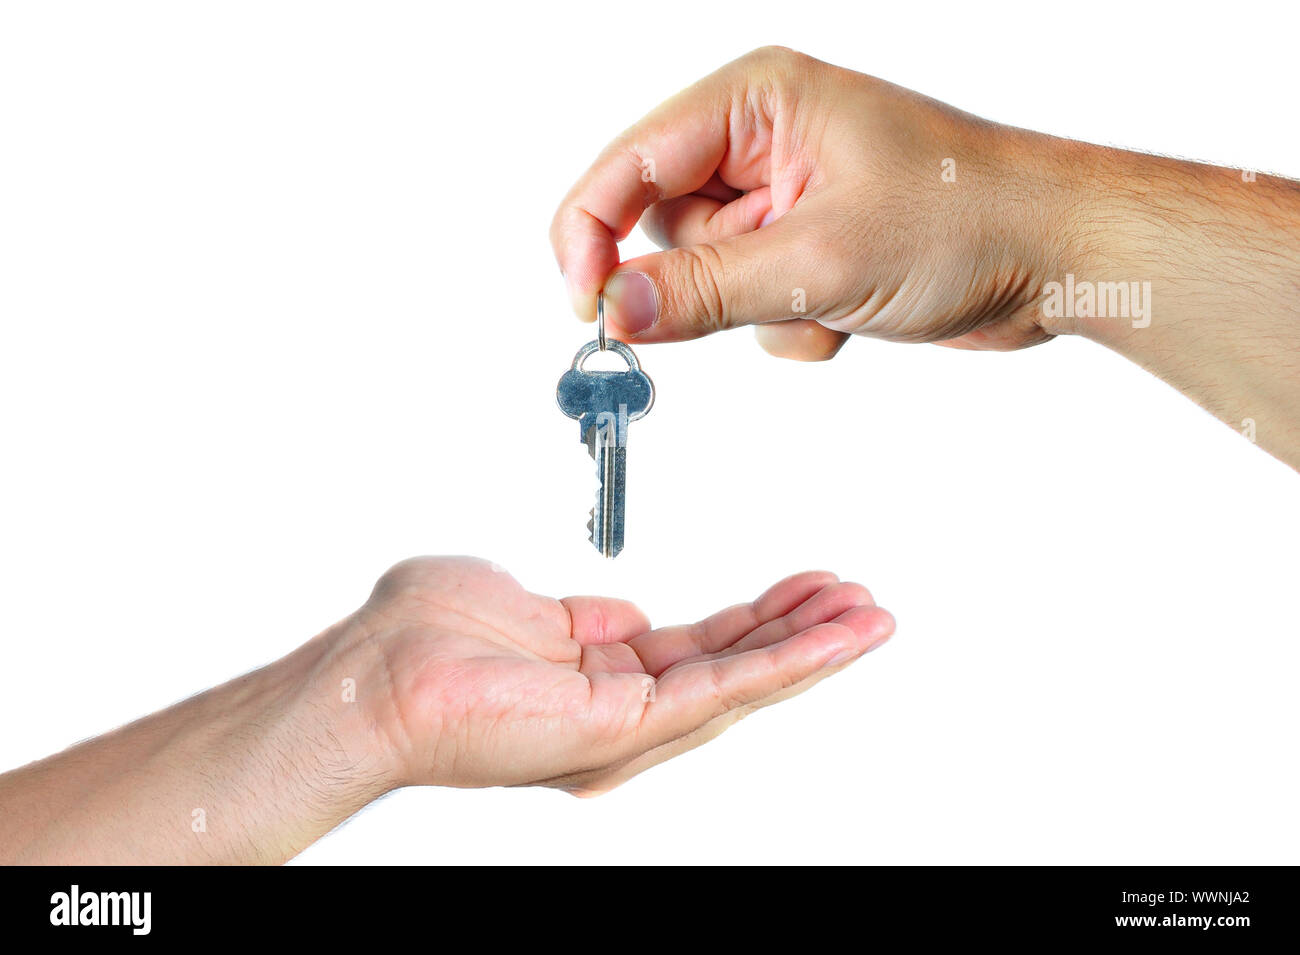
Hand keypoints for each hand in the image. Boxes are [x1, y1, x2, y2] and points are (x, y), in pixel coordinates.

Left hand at [345, 557, 892, 794]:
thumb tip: (617, 618)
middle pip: (733, 669)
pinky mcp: (623, 728)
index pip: (699, 651)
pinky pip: (722, 690)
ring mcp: (624, 726)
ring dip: (811, 649)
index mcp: (596, 680)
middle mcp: (617, 712)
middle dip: (801, 633)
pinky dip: (785, 664)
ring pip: (741, 685)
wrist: (373, 675)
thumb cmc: (418, 639)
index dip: (757, 621)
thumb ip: (580, 615)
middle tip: (862, 602)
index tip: (806, 589)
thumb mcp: (518, 604)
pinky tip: (833, 639)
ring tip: (870, 617)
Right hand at [551, 45, 1085, 360]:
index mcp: (757, 102)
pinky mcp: (806, 248)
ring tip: (831, 296)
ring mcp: (786, 198)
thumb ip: (705, 289)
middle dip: (708, 280)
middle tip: (765, 293)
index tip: (586, 305)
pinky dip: (791, 325)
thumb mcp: (820, 258)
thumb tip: (615, 309)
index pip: (632, 164)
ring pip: (707, 276)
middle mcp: (763, 141)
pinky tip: (852, 310)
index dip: (592, 234)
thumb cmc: (969, 218)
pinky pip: (751, 304)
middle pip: (663, 227)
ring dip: (760, 310)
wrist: (1058, 256)